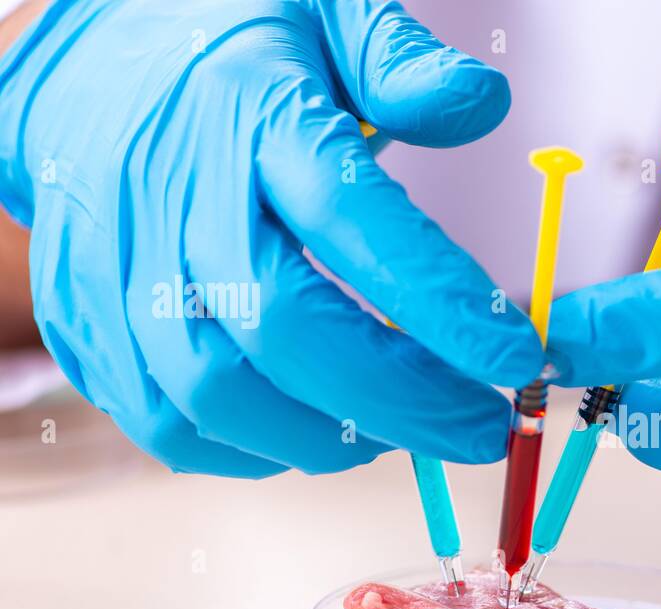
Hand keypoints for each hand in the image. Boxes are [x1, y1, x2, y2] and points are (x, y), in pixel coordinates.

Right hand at [0, 0, 541, 475]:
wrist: (82, 64)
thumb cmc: (220, 43)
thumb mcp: (322, 11)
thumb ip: (401, 62)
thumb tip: (483, 104)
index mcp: (248, 112)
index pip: (351, 218)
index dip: (441, 301)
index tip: (516, 356)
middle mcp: (175, 194)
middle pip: (284, 329)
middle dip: (399, 401)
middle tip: (480, 429)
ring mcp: (116, 264)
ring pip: (214, 392)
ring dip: (325, 437)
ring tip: (397, 434)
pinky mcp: (85, 320)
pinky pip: (161, 420)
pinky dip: (247, 450)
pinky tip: (310, 434)